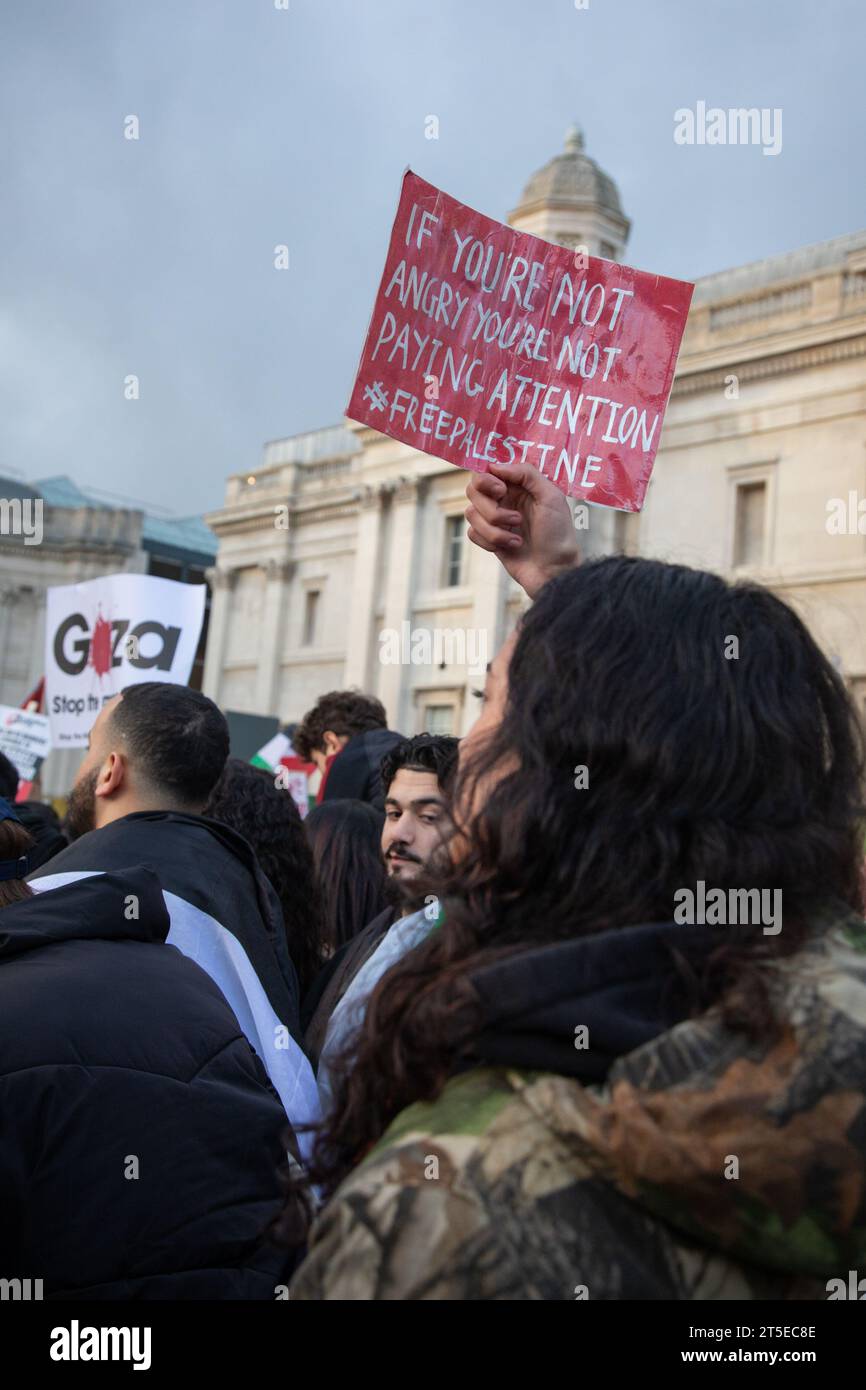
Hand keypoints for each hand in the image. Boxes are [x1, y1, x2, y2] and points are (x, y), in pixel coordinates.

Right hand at [465, 463, 578, 598]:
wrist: (554, 572)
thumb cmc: (558, 534)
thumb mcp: (551, 497)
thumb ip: (526, 473)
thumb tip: (494, 465)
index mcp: (518, 485)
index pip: (486, 470)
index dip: (487, 480)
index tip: (501, 491)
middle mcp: (504, 499)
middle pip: (473, 489)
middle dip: (491, 509)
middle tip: (516, 519)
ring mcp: (494, 519)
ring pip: (470, 513)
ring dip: (495, 529)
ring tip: (518, 539)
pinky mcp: (489, 539)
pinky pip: (472, 533)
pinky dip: (490, 541)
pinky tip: (511, 547)